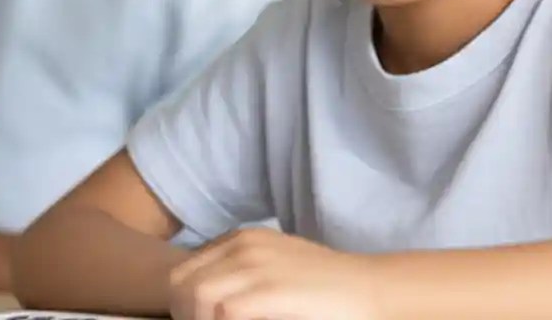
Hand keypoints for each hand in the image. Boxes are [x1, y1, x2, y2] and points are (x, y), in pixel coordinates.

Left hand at [169, 228, 381, 319]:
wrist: (369, 288)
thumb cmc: (324, 286)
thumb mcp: (275, 266)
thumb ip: (241, 274)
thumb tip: (208, 302)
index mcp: (240, 239)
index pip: (183, 271)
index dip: (182, 305)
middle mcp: (243, 246)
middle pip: (181, 284)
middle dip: (185, 314)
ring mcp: (255, 266)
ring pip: (196, 296)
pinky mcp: (270, 290)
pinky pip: (224, 312)